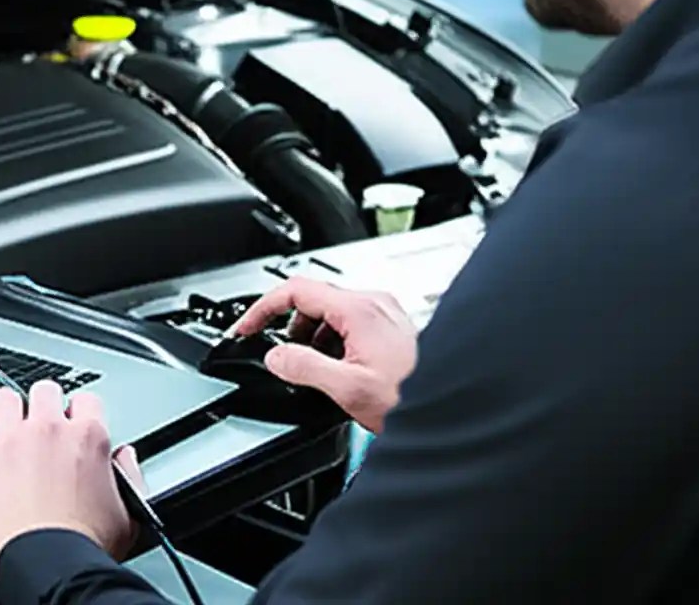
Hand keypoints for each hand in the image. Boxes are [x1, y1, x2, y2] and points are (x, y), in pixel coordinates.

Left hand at [0, 381, 145, 580]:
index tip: (74, 427)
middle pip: (44, 390)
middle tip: (41, 429)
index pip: (85, 400)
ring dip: (7, 413)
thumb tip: (124, 459)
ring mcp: (10, 443)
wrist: (48, 567)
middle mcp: (47, 431)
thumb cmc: (85, 547)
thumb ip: (128, 476)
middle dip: (43, 406)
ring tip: (8, 434)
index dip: (80, 413)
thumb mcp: (128, 513)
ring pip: (3, 399)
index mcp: (87, 438)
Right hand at [231, 277, 417, 433]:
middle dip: (291, 330)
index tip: (247, 328)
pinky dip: (334, 343)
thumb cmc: (414, 398)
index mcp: (359, 310)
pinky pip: (350, 325)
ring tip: (319, 373)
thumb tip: (275, 357)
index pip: (295, 290)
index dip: (262, 308)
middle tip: (286, 361)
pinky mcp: (392, 327)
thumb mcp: (348, 389)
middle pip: (313, 301)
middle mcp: (374, 304)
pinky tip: (341, 372)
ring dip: (313, 339)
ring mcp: (385, 313)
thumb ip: (304, 368)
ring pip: (331, 314)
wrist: (452, 408)